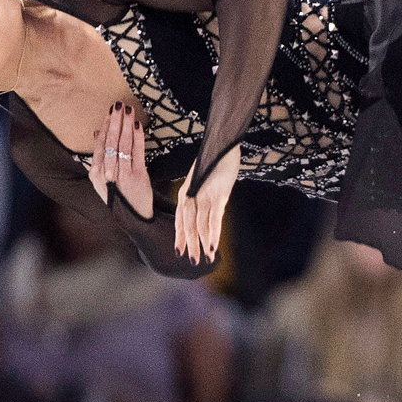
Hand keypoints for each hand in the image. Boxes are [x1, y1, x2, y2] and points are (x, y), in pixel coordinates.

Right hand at [88, 103, 151, 216]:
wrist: (134, 217)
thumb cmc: (119, 195)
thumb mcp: (103, 178)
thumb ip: (99, 156)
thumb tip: (96, 132)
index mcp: (96, 173)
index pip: (99, 144)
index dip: (105, 126)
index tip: (109, 112)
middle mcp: (107, 173)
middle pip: (110, 141)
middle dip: (115, 121)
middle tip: (118, 105)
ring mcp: (122, 174)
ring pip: (123, 144)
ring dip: (125, 125)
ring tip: (128, 110)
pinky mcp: (138, 176)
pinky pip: (137, 152)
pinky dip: (138, 137)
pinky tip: (138, 126)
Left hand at [175, 145, 240, 263]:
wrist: (222, 141)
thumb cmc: (216, 159)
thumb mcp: (205, 177)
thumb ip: (203, 192)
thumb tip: (205, 205)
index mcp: (187, 191)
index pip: (181, 218)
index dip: (180, 235)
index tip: (179, 250)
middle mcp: (192, 194)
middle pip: (188, 224)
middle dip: (189, 244)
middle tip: (190, 261)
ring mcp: (204, 195)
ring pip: (200, 225)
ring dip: (201, 243)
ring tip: (203, 259)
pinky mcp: (218, 194)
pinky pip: (214, 218)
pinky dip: (213, 234)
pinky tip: (213, 247)